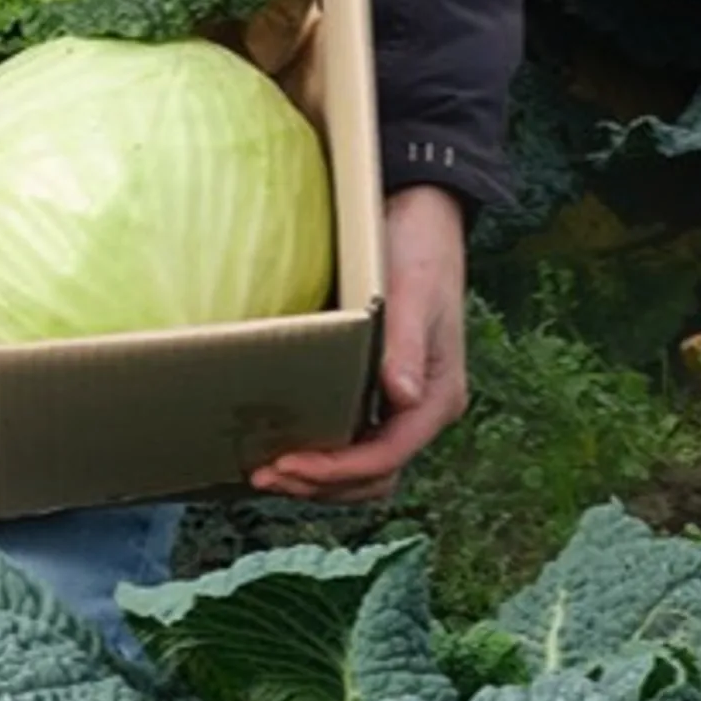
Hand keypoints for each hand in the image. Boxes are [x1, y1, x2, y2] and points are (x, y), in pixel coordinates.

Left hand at [248, 183, 467, 504]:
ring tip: (266, 468)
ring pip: (363, 464)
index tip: (286, 464)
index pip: (385, 457)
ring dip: (319, 476)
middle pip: (373, 475)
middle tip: (263, 475)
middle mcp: (420, 408)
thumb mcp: (415, 293)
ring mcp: (401, 401)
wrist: (423, 215)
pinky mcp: (379, 386)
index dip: (336, 470)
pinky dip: (322, 448)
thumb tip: (401, 396)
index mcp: (436, 397)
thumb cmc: (420, 250)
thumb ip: (409, 344)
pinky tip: (284, 438)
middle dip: (321, 484)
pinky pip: (353, 434)